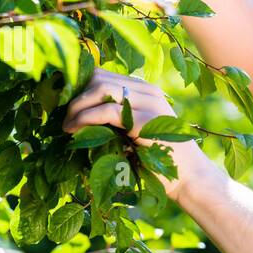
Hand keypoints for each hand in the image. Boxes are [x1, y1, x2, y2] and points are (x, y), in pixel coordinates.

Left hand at [62, 67, 217, 203]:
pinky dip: (85, 119)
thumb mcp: (133, 133)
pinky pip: (107, 111)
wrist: (188, 178)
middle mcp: (148, 91)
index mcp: (145, 90)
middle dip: (75, 96)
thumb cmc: (159, 161)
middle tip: (65, 119)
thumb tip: (78, 114)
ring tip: (67, 126)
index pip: (103, 74)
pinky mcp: (146, 120)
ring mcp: (149, 103)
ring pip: (100, 89)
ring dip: (77, 107)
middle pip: (98, 77)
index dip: (79, 87)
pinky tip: (76, 131)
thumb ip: (116, 119)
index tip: (66, 108)